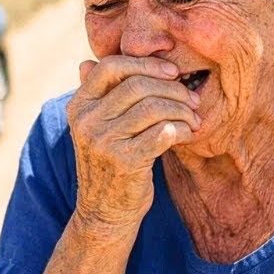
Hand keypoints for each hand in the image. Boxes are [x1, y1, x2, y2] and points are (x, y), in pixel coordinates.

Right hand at [67, 56, 199, 235]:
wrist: (104, 213)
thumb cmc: (109, 163)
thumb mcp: (95, 128)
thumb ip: (98, 97)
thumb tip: (89, 60)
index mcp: (79, 106)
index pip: (110, 67)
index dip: (146, 63)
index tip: (172, 72)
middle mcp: (86, 121)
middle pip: (137, 86)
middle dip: (173, 89)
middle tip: (192, 99)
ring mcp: (104, 142)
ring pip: (153, 108)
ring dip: (182, 110)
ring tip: (194, 118)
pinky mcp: (125, 162)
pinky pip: (163, 132)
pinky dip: (182, 129)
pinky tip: (189, 134)